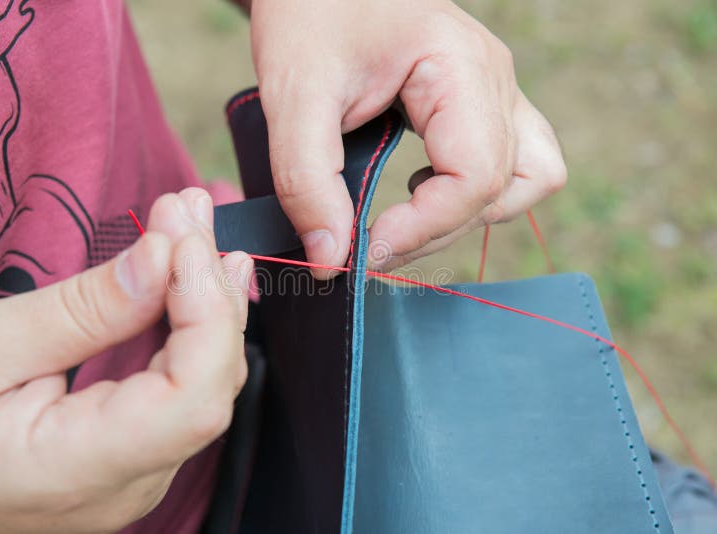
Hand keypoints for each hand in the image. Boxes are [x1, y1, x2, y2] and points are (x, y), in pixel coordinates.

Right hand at [0, 189, 251, 532]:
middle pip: (211, 381)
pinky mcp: (140, 452)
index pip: (193, 398)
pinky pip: (187, 384)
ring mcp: (141, 472)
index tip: (184, 241)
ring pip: (208, 379)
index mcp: (84, 466)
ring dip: (207, 294)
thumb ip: (83, 308)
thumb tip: (162, 256)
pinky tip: (194, 274)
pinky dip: (194, 322)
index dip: (208, 312)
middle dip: (209, 285)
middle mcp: (131, 483)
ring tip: (193, 225)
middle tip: (187, 211)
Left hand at [250, 0, 566, 275]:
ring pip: (525, 179)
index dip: (424, 228)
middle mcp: (492, 78)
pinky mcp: (479, 100)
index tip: (365, 249)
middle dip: (433, 230)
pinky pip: (513, 161)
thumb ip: (308, 181)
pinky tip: (420, 190)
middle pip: (499, 188)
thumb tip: (332, 262)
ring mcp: (493, 88)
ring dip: (468, 215)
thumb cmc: (308, 12)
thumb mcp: (294, 95)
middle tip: (367, 245)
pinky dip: (475, 193)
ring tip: (403, 218)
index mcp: (459, 66)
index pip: (475, 177)